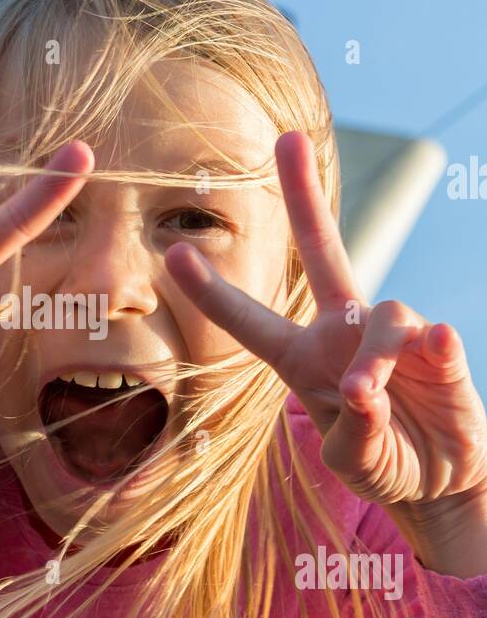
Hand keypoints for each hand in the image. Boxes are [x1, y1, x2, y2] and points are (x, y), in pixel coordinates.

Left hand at [165, 130, 486, 511]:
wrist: (445, 478)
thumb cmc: (386, 465)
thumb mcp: (357, 461)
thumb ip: (356, 430)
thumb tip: (369, 384)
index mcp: (303, 360)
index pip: (250, 322)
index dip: (213, 291)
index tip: (172, 252)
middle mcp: (344, 332)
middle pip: (324, 250)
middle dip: (304, 196)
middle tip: (286, 139)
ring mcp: (394, 334)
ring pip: (383, 317)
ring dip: (373, 359)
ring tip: (365, 397)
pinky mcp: (440, 345)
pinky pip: (432, 336)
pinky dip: (432, 352)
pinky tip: (435, 358)